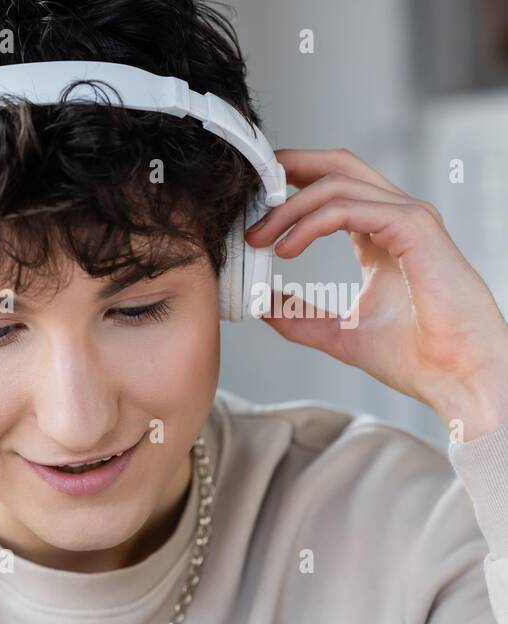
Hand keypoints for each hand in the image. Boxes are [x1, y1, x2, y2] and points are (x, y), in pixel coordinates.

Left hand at [244, 148, 507, 439]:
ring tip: (258, 238)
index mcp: (381, 234)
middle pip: (337, 166)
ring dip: (288, 208)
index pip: (333, 188)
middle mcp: (397, 217)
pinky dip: (310, 223)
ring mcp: (409, 218)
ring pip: (336, 184)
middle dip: (287, 171)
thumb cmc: (416, 356)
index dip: (290, 188)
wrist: (458, 376)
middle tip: (246, 196)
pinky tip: (285, 249)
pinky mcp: (415, 228)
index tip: (251, 211)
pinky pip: (350, 208)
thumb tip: (260, 307)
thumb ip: (298, 316)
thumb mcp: (339, 332)